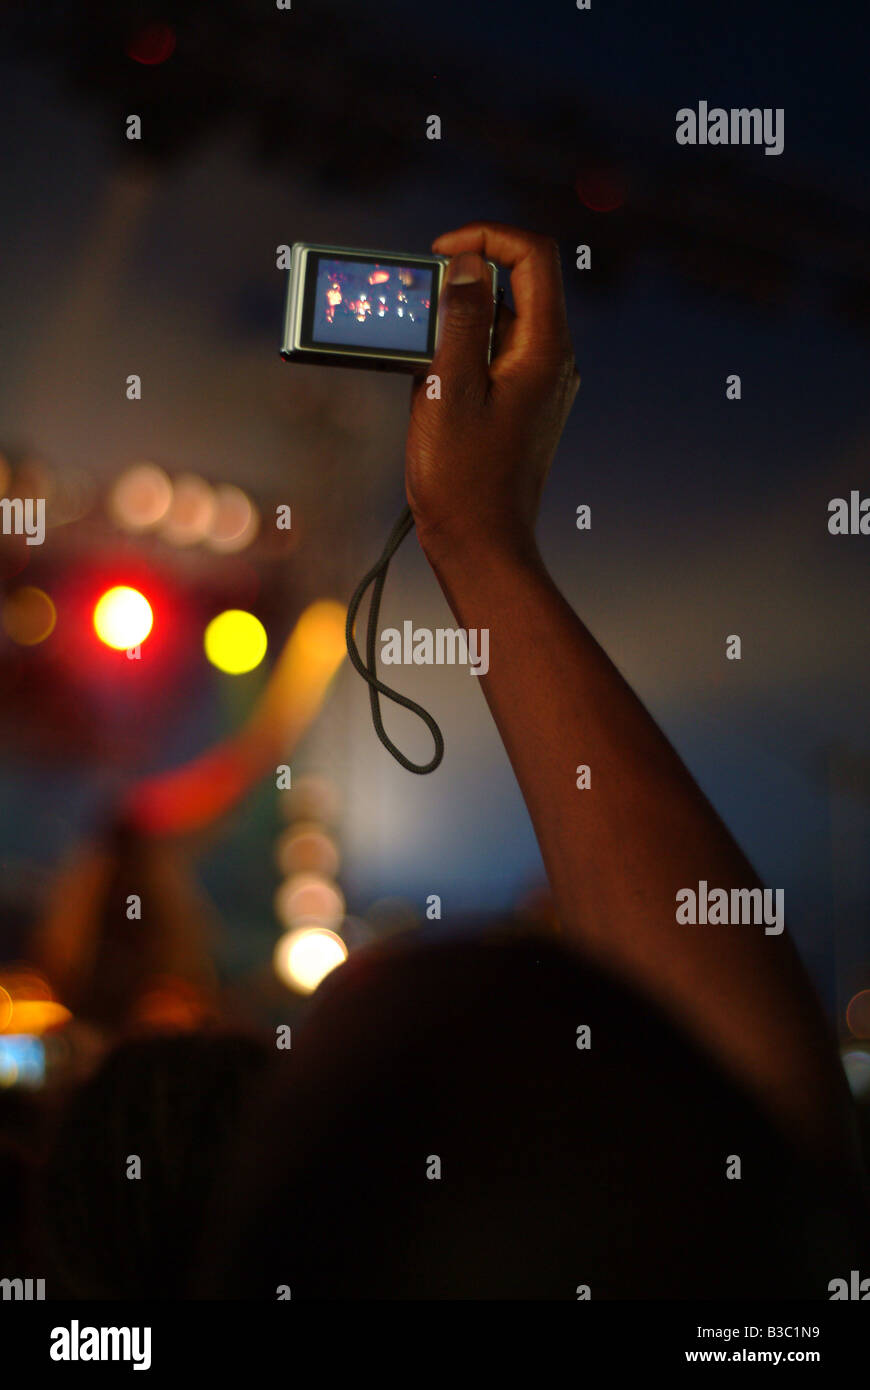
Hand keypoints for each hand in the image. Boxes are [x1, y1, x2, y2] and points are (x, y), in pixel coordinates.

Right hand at [406, 222, 579, 566]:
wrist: (480, 546)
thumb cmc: (463, 479)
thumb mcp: (449, 388)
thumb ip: (462, 320)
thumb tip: (470, 264)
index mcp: (545, 349)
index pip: (533, 255)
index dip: (485, 237)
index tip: (438, 255)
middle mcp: (550, 360)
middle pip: (512, 285)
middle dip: (459, 282)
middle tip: (412, 303)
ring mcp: (536, 384)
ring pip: (496, 323)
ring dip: (450, 321)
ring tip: (409, 348)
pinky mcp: (517, 405)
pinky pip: (489, 357)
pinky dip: (454, 352)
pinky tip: (421, 377)